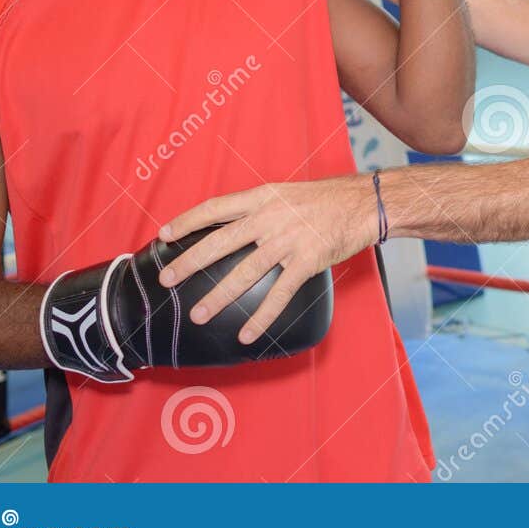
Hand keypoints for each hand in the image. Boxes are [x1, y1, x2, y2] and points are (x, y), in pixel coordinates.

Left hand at [157, 176, 377, 342]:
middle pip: (222, 242)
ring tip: (199, 314)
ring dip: (219, 296)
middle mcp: (271, 218)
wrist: (364, 204)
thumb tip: (231, 226)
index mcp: (263, 197)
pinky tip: (247, 333)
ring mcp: (289, 240)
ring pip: (245, 272)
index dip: (188, 221)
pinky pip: (280, 294)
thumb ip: (259, 209)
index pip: (216, 208)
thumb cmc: (326, 200)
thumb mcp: (286, 193)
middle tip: (167, 279)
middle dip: (191, 262)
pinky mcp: (307, 261)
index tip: (164, 234)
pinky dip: (262, 316)